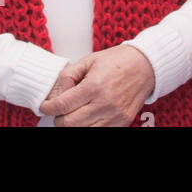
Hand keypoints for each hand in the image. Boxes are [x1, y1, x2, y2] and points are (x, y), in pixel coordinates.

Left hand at [38, 45, 155, 126]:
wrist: (146, 65)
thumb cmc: (117, 60)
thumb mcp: (90, 60)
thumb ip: (69, 75)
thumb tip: (55, 93)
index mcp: (94, 85)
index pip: (62, 105)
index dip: (49, 108)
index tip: (45, 107)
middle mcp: (104, 103)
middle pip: (69, 123)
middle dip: (59, 119)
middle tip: (59, 111)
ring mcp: (114, 116)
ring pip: (82, 131)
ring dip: (73, 124)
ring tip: (74, 113)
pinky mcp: (122, 123)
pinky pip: (99, 132)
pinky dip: (88, 127)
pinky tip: (88, 116)